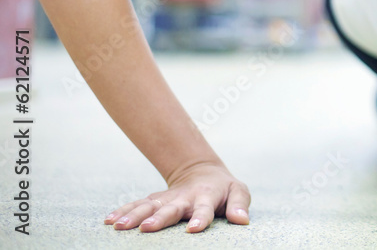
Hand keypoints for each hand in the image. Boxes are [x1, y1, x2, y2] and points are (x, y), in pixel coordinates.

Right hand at [104, 162, 250, 232]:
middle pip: (171, 208)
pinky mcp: (154, 200)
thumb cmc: (224, 189)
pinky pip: (136, 205)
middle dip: (159, 218)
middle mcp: (184, 197)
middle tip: (147, 228)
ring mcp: (167, 198)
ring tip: (119, 226)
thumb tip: (242, 220)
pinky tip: (109, 221)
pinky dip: (123, 211)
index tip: (193, 230)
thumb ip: (239, 205)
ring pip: (149, 206)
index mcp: (206, 197)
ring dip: (134, 215)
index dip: (200, 219)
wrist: (203, 172)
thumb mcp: (238, 192)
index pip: (205, 209)